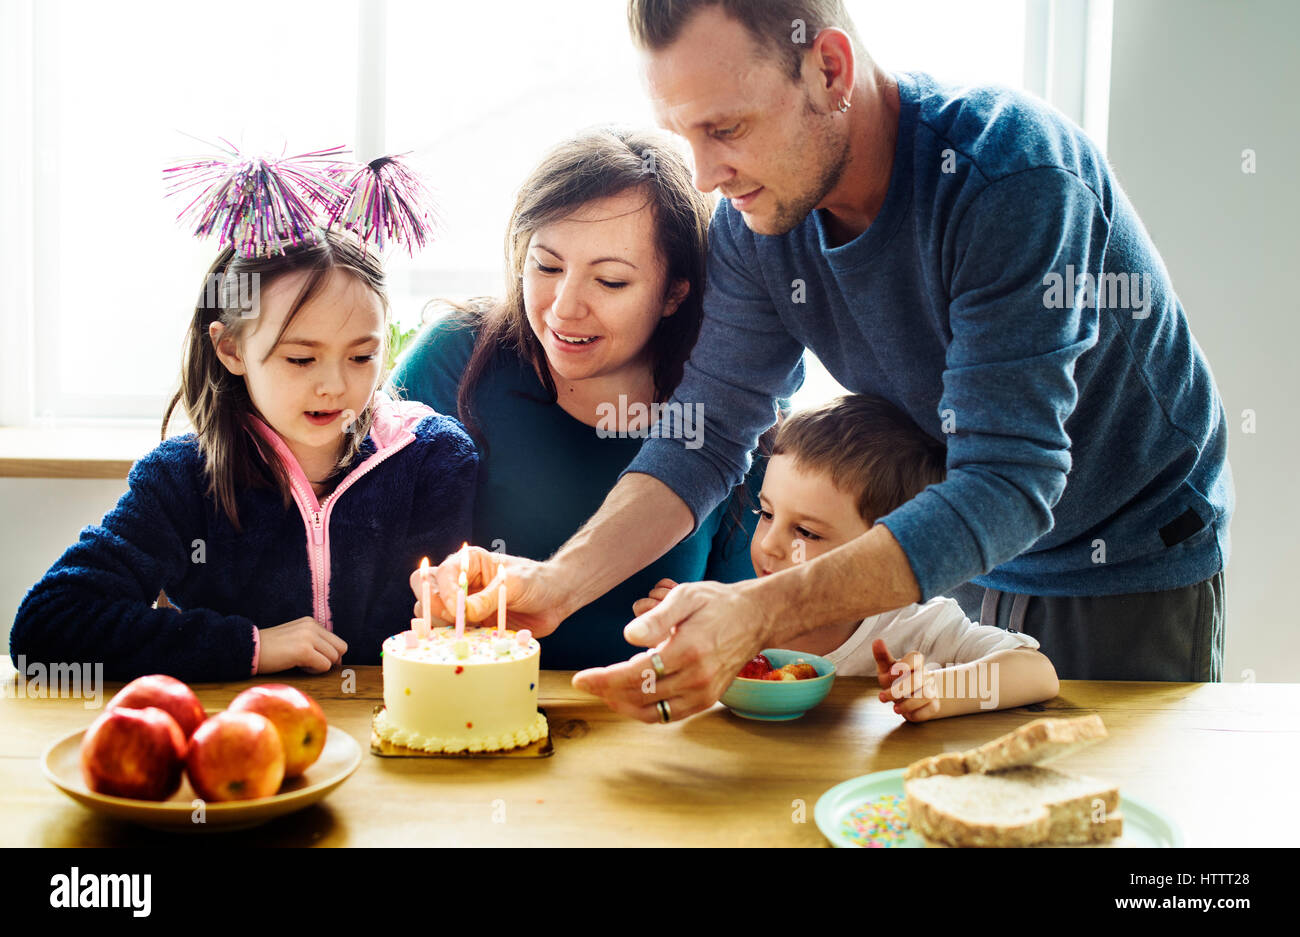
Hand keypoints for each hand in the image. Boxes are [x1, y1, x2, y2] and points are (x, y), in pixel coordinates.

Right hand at [257, 617, 347, 673]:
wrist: (248, 649)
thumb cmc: (270, 649)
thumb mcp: (295, 638)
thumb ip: (314, 642)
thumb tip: (336, 658)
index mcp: (311, 623)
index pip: (337, 642)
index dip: (330, 655)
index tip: (315, 661)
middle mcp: (312, 626)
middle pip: (341, 649)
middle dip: (330, 661)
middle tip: (311, 665)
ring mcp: (308, 637)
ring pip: (333, 658)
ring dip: (320, 666)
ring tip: (302, 665)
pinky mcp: (303, 650)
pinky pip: (324, 666)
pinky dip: (314, 671)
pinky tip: (299, 667)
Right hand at [408, 546, 567, 637]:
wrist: (555, 599)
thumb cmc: (536, 581)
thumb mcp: (514, 585)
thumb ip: (488, 598)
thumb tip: (464, 612)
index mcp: (469, 562)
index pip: (441, 573)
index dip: (444, 591)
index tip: (457, 607)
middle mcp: (460, 583)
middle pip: (425, 593)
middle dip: (434, 608)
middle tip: (456, 620)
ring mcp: (462, 605)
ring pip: (432, 616)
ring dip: (442, 627)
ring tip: (466, 632)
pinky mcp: (469, 625)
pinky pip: (449, 634)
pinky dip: (453, 640)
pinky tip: (470, 642)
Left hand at [572, 579, 770, 722]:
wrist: (754, 618)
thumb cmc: (716, 603)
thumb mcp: (686, 596)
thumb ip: (656, 616)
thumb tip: (628, 636)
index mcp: (688, 651)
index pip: (635, 674)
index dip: (603, 679)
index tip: (580, 678)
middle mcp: (696, 678)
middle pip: (639, 696)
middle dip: (607, 692)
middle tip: (587, 682)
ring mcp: (704, 694)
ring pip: (652, 713)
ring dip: (623, 705)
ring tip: (605, 690)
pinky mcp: (707, 701)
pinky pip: (668, 715)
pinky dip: (645, 710)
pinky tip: (632, 694)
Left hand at [872, 638, 939, 721]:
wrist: (906, 697)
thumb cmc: (894, 679)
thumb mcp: (886, 668)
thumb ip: (882, 656)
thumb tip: (877, 640)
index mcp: (915, 661)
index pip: (916, 657)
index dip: (905, 664)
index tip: (892, 671)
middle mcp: (926, 674)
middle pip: (918, 679)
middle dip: (899, 690)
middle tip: (882, 697)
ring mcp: (932, 689)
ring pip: (925, 695)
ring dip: (907, 704)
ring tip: (894, 709)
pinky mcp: (934, 704)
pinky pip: (931, 709)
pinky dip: (917, 713)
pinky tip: (907, 714)